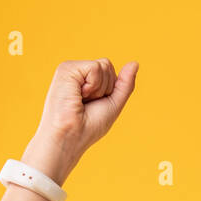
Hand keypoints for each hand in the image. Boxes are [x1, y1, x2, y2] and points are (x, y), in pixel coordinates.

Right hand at [26, 59, 138, 183]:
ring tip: (81, 100)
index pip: (110, 72)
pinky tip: (78, 95)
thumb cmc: (88, 127)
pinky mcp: (66, 69)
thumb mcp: (113, 104)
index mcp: (85, 80)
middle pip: (108, 65)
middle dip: (106, 88)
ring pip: (103, 65)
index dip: (110, 90)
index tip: (94, 104)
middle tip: (87, 103)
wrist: (70, 137)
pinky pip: (95, 67)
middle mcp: (77, 72)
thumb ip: (124, 84)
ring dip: (99, 88)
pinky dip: (92, 85)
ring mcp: (71, 69)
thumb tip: (135, 63)